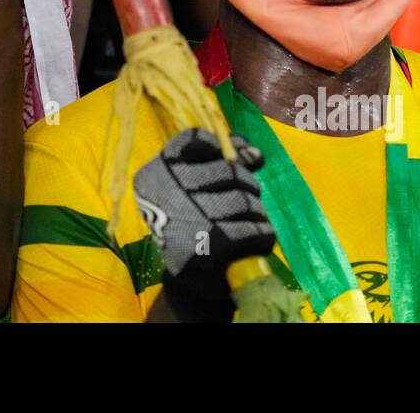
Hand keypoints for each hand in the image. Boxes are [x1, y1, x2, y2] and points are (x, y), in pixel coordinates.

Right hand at [133, 128, 274, 322]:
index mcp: (156, 173)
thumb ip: (224, 160)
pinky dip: (262, 235)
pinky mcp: (213, 245)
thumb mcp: (195, 187)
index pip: (193, 139)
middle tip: (243, 204)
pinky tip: (255, 241)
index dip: (220, 146)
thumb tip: (256, 155)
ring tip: (247, 224)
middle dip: (246, 186)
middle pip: (230, 169)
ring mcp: (190, 217)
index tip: (231, 162)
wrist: (186, 280)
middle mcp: (168, 191)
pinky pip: (256, 229)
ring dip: (256, 213)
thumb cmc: (193, 223)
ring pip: (246, 200)